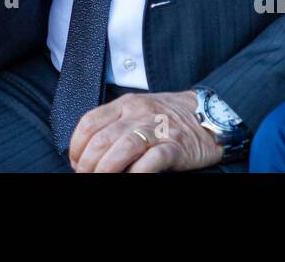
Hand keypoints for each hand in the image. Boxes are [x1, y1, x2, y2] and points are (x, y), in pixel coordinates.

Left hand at [68, 90, 222, 172]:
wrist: (209, 114)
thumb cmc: (168, 116)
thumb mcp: (138, 109)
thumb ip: (116, 122)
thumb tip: (89, 151)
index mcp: (126, 104)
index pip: (89, 122)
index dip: (76, 146)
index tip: (75, 162)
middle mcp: (138, 113)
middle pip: (102, 139)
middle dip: (88, 164)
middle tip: (85, 176)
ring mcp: (158, 129)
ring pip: (122, 148)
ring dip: (105, 170)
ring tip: (100, 180)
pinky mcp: (176, 146)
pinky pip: (151, 160)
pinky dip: (136, 173)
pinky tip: (129, 179)